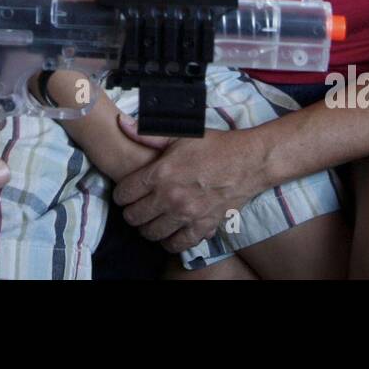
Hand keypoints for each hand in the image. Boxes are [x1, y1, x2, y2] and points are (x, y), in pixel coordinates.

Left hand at [113, 119, 265, 254]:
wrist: (248, 162)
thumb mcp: (180, 135)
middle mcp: (170, 197)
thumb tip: (122, 123)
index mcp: (161, 173)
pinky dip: (169, 242)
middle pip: (134, 217)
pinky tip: (170, 232)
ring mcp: (186, 215)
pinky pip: (177, 245)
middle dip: (131, 213)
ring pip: (151, 234)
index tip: (126, 193)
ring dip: (147, 228)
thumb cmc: (214, 146)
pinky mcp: (202, 226)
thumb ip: (149, 134)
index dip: (121, 194)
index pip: (124, 194)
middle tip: (137, 206)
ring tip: (151, 219)